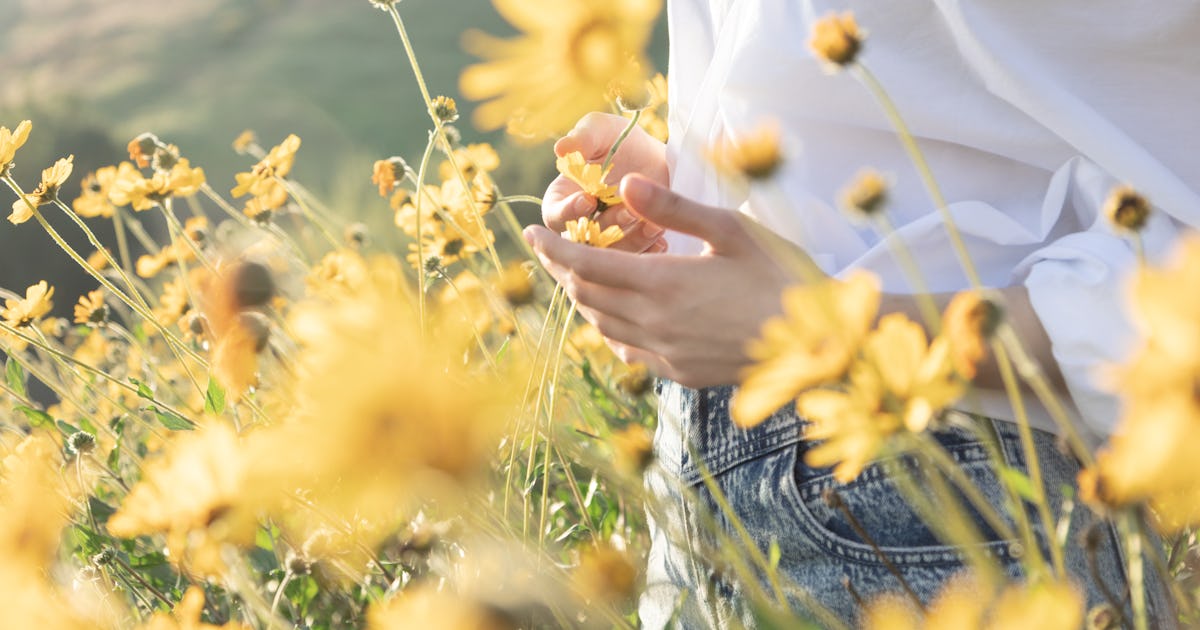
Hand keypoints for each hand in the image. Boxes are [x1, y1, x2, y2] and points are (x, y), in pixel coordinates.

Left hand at [526, 174, 822, 387]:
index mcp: (663, 282)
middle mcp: (654, 321)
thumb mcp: (731, 229)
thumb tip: (625, 184)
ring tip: (577, 276)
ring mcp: (664, 352)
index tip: (531, 232)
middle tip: (550, 250)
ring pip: (601, 325)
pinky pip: (626, 350)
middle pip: (586, 296)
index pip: (586, 265)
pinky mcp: (678, 372)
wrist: (815, 344)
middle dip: (561, 271)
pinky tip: (615, 316)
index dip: (552, 248)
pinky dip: (609, 328)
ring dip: (583, 300)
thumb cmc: (778, 276)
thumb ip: (674, 208)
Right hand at [542, 113, 669, 253]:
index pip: (554, 216)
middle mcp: (579, 226)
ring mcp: (605, 242)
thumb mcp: (601, 130)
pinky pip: (637, 263)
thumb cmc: (618, 140)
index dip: (568, 212)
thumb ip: (582, 138)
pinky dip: (649, 253)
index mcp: (561, 200)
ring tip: (654, 224)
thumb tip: (561, 148)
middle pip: (584, 242)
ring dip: (632, 242)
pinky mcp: (631, 250)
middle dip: (609, 227)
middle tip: (631, 211)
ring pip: (612, 255)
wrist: (655, 155)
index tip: (589, 199)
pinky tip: (661, 240)